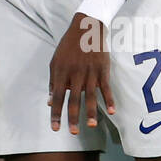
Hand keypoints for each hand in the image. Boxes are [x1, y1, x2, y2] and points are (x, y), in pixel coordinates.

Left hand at [48, 13, 115, 133]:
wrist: (86, 28)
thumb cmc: (68, 46)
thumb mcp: (55, 61)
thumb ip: (53, 82)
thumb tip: (49, 101)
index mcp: (61, 72)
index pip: (56, 97)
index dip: (55, 113)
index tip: (55, 128)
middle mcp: (75, 73)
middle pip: (73, 99)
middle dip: (73, 117)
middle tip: (73, 132)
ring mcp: (90, 72)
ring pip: (90, 95)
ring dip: (91, 112)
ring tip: (91, 126)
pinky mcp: (102, 69)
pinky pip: (106, 87)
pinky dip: (109, 99)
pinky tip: (111, 112)